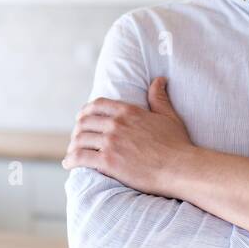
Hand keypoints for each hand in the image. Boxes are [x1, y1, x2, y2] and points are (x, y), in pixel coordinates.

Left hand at [62, 77, 193, 197]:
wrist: (180, 167)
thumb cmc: (177, 144)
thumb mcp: (168, 116)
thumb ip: (159, 97)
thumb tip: (159, 80)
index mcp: (128, 111)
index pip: (97, 105)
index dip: (85, 112)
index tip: (81, 119)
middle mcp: (116, 124)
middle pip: (85, 122)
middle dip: (77, 130)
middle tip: (76, 139)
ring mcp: (111, 142)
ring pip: (80, 139)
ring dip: (72, 146)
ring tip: (71, 153)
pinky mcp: (108, 161)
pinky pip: (81, 157)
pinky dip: (71, 160)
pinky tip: (68, 164)